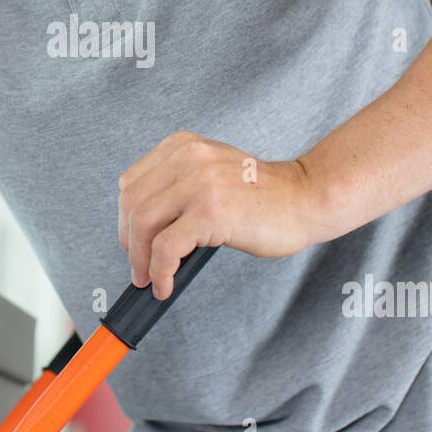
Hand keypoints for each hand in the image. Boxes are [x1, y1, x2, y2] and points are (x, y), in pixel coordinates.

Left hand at [118, 130, 322, 300]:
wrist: (306, 198)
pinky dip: (159, 272)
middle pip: (131, 205)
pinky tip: (167, 285)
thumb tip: (143, 231)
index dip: (125, 219)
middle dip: (129, 243)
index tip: (132, 242)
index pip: (132, 183)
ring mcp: (199, 183)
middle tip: (139, 268)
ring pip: (142, 226)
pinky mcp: (210, 212)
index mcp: (184, 146)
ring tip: (151, 280)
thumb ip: (180, 185)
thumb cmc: (264, 195)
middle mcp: (188, 158)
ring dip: (140, 261)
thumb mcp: (214, 171)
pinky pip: (166, 248)